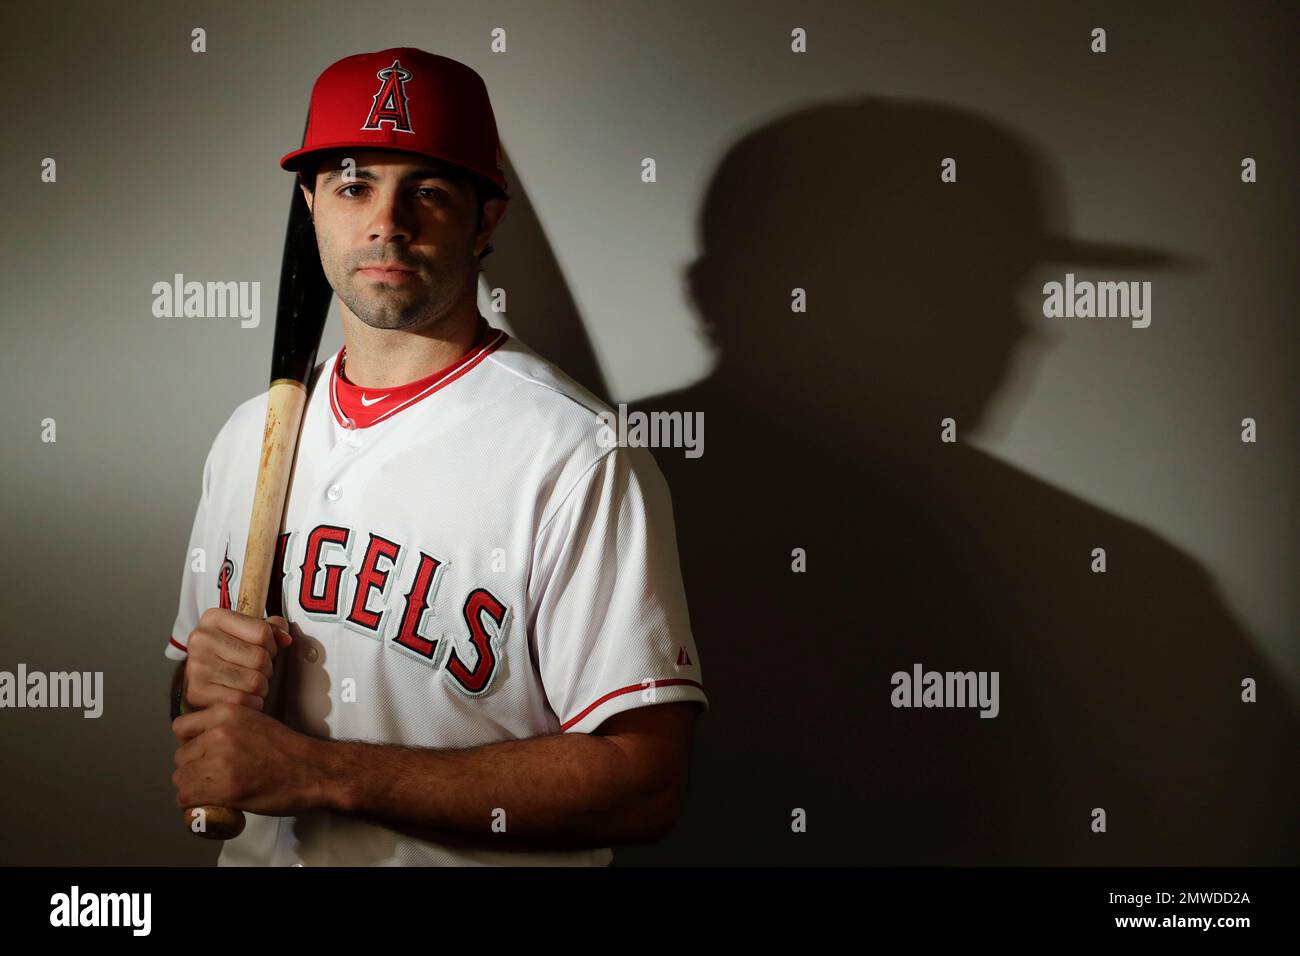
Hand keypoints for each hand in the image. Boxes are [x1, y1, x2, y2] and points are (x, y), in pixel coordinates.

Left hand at [172, 703, 329, 815]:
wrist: (314, 771)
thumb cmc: (290, 751)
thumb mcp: (254, 722)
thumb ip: (226, 728)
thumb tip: (202, 743)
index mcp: (226, 712)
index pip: (180, 727)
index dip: (189, 744)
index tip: (199, 755)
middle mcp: (219, 733)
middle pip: (180, 757)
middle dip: (193, 769)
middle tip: (211, 778)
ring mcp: (219, 761)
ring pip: (181, 779)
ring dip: (193, 789)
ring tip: (214, 792)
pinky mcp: (223, 788)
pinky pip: (187, 799)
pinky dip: (195, 806)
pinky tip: (213, 803)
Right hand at [183, 607, 291, 711]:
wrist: (200, 681)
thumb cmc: (226, 656)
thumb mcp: (247, 633)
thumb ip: (271, 628)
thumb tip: (285, 638)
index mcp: (214, 619)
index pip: (262, 631)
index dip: (272, 645)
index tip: (266, 649)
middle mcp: (201, 640)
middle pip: (259, 658)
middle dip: (267, 669)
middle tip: (256, 671)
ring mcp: (197, 667)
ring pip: (254, 682)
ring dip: (260, 688)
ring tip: (248, 684)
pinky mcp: (197, 693)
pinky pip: (242, 700)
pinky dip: (250, 703)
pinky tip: (242, 697)